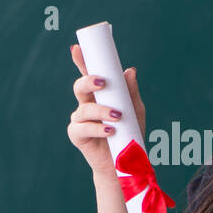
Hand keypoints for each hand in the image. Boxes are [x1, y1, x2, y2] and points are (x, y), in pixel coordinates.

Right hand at [67, 43, 146, 180]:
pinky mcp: (77, 136)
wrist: (124, 164)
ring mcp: (79, 120)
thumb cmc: (129, 134)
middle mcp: (86, 105)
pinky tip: (109, 130)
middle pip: (79, 87)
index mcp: (98, 95)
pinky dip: (97, 128)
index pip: (88, 74)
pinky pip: (82, 128)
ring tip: (117, 116)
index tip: (77, 48)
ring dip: (101, 110)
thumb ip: (131, 92)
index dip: (81, 61)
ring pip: (83, 109)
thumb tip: (130, 70)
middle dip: (89, 81)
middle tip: (103, 82)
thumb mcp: (135, 111)